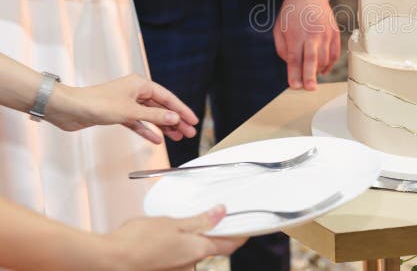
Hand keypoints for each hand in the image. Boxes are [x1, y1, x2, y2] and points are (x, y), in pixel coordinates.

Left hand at [47, 74, 198, 144]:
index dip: (182, 110)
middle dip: (175, 120)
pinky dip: (147, 130)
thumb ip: (154, 116)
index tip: (194, 120)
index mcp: (140, 84)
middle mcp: (135, 91)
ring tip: (177, 137)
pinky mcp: (118, 114)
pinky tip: (157, 139)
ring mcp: (127, 103)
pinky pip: (138, 123)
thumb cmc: (96, 104)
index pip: (168, 98)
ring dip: (164, 127)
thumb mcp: (130, 111)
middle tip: (189, 132)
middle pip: (161, 107)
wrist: (70, 109)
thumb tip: (174, 118)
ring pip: (151, 116)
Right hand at [104, 206, 245, 270]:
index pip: (229, 245)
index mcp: (197, 251)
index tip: (246, 227)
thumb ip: (199, 220)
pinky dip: (170, 249)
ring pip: (187, 253)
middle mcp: (190, 266)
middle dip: (203, 234)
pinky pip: (173, 259)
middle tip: (196, 217)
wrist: (108, 262)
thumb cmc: (138, 241)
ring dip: (183, 241)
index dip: (239, 235)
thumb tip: (221, 213)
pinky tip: (154, 239)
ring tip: (165, 227)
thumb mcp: (172, 223)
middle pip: (206, 248)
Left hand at [274, 0, 340, 90]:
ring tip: (312, 76)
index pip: (295, 59)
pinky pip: (334, 54)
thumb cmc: (291, 13)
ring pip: (324, 59)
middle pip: (312, 60)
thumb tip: (291, 65)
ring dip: (318, 70)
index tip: (295, 85)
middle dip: (310, 76)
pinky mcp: (334, 33)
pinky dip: (329, 64)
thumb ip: (283, 49)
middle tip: (309, 88)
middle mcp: (312, 35)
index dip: (294, 74)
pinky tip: (322, 69)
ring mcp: (326, 34)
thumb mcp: (279, 29)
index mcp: (296, 34)